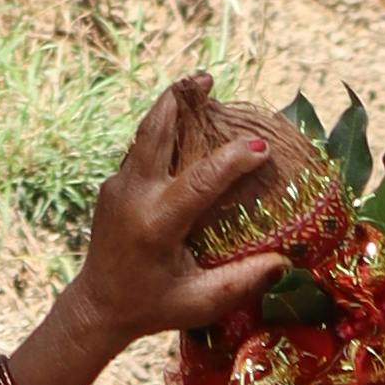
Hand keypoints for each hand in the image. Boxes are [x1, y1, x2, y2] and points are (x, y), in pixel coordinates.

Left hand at [68, 79, 288, 358]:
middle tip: (207, 78)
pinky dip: (164, 131)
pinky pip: (141, 150)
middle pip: (153, 133)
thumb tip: (286, 261)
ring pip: (145, 134)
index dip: (231, 160)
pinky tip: (187, 126)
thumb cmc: (153, 306)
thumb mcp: (200, 302)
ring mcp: (118, 186)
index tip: (260, 145)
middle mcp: (133, 196)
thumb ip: (243, 280)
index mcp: (155, 225)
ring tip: (199, 86)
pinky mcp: (114, 184)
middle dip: (179, 100)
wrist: (97, 306)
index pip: (198, 181)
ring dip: (171, 108)